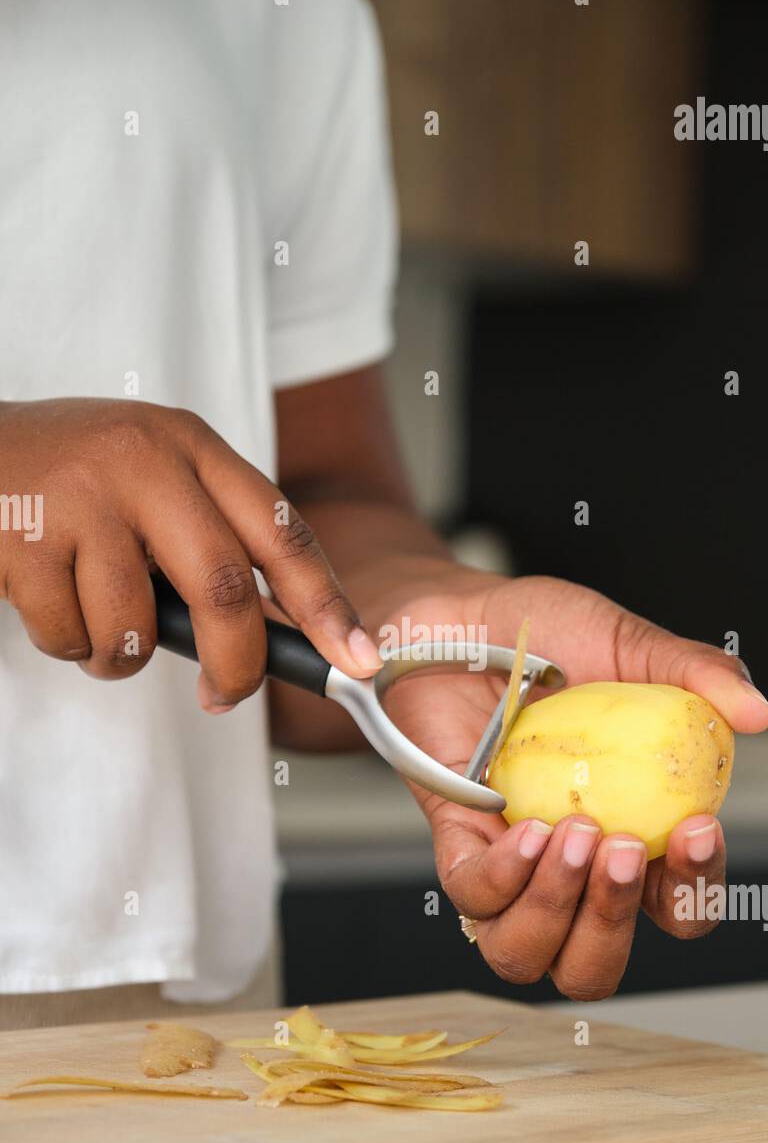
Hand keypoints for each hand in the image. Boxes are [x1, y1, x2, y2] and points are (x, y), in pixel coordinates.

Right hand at [0, 398, 380, 708]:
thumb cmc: (70, 480)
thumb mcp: (150, 478)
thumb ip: (207, 537)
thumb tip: (274, 638)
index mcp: (190, 446)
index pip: (281, 532)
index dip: (327, 604)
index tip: (358, 660)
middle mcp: (144, 461)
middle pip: (224, 590)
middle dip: (236, 663)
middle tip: (226, 696)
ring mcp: (82, 497)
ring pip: (137, 629)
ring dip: (121, 657)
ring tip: (97, 621)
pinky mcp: (25, 538)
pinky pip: (71, 635)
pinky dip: (69, 644)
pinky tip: (47, 598)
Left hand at [386, 573, 767, 999]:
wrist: (460, 618)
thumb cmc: (542, 638)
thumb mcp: (628, 645)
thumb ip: (696, 672)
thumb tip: (755, 712)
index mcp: (633, 834)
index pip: (680, 907)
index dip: (696, 888)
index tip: (696, 828)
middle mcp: (570, 868)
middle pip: (595, 963)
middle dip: (613, 924)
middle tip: (619, 848)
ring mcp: (508, 864)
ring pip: (525, 954)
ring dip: (555, 908)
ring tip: (574, 834)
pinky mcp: (456, 842)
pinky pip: (473, 897)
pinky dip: (504, 875)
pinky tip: (526, 826)